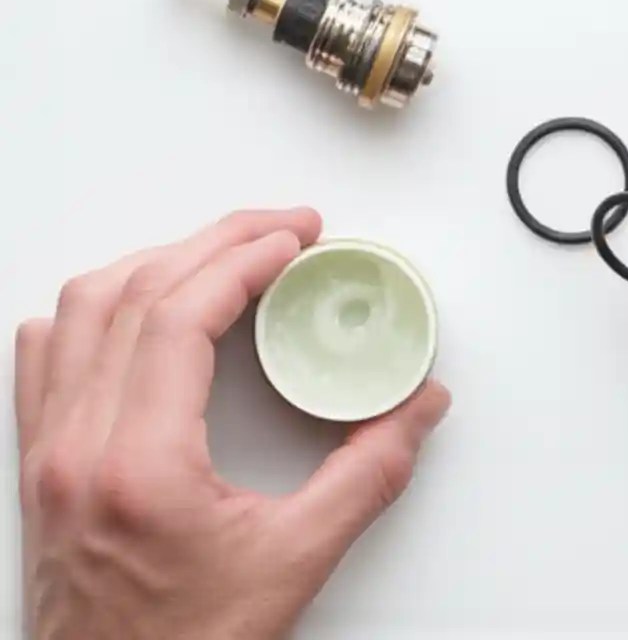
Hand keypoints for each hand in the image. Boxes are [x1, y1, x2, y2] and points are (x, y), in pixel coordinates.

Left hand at [13, 208, 449, 638]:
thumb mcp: (297, 564)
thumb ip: (367, 477)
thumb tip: (417, 409)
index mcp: (137, 466)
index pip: (176, 318)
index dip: (240, 260)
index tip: (292, 242)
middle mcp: (76, 448)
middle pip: (128, 294)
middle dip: (212, 242)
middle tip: (277, 230)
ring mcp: (49, 454)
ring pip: (78, 312)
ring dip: (153, 263)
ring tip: (219, 253)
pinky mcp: (43, 465)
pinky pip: (44, 353)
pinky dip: (95, 308)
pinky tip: (136, 309)